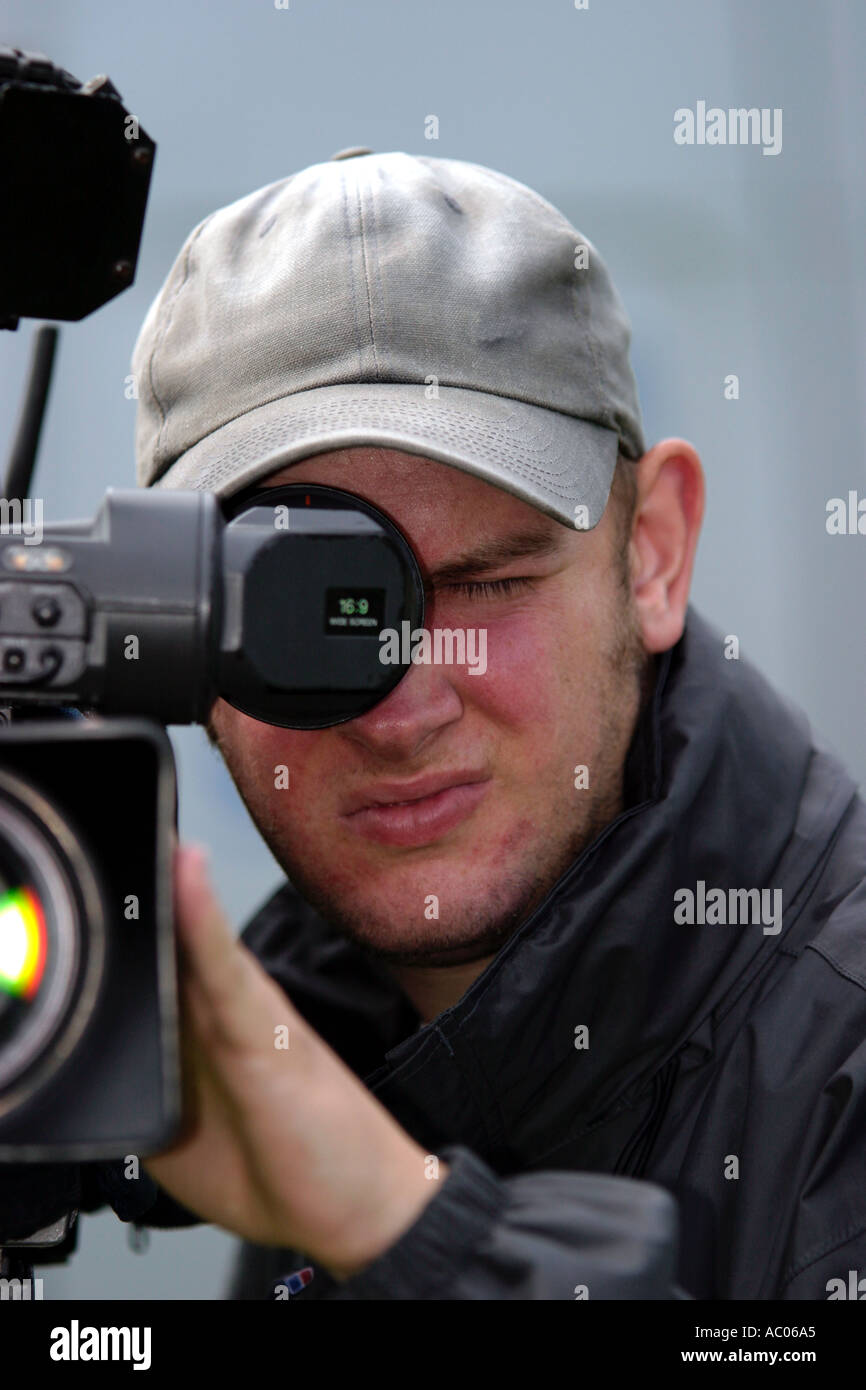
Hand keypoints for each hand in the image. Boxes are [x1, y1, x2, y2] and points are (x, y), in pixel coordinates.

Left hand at [144, 843, 444, 1278]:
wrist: (358, 1206)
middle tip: (123, 841)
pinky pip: (226, 970)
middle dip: (145, 894)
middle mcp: (227, 1011)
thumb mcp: (185, 1141)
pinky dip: (203, 923)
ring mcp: (248, 1015)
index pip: (159, 963)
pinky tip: (189, 877)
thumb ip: (147, 1097)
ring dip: (168, 888)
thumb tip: (99, 1075)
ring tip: (147, 837)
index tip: (113, 878)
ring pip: (195, 940)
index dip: (134, 922)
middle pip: (172, 940)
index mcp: (206, 1032)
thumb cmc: (291, 1166)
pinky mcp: (266, 1031)